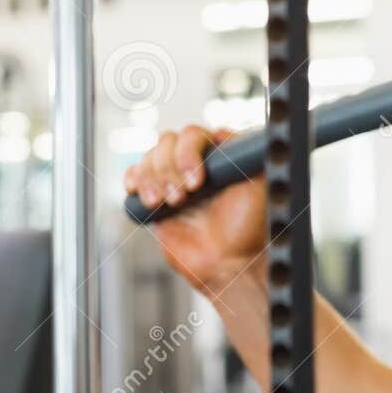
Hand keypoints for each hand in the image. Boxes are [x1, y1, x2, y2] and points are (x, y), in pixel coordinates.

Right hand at [124, 125, 265, 293]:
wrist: (225, 264)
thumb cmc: (246, 228)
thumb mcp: (257, 184)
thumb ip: (245, 152)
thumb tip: (225, 128)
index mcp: (218, 155)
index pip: (194, 134)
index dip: (189, 152)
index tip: (197, 181)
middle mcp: (195, 163)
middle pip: (167, 141)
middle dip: (171, 169)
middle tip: (183, 198)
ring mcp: (174, 179)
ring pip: (150, 157)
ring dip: (155, 179)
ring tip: (171, 204)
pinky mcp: (155, 197)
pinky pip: (134, 174)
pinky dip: (135, 181)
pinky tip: (148, 198)